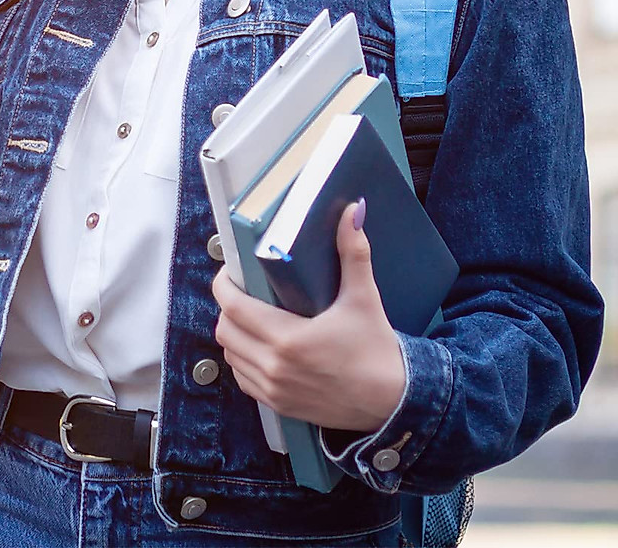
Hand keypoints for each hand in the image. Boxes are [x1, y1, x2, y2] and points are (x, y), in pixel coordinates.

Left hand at [211, 198, 406, 433]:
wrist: (393, 403)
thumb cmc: (377, 349)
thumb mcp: (364, 297)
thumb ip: (353, 252)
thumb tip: (353, 211)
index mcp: (288, 338)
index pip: (233, 307)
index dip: (223, 285)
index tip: (230, 272)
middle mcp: (274, 366)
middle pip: (225, 330)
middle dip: (228, 307)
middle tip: (243, 291)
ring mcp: (274, 390)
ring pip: (230, 355)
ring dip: (234, 334)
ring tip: (250, 316)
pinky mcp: (279, 406)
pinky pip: (243, 379)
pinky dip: (243, 360)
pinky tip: (259, 346)